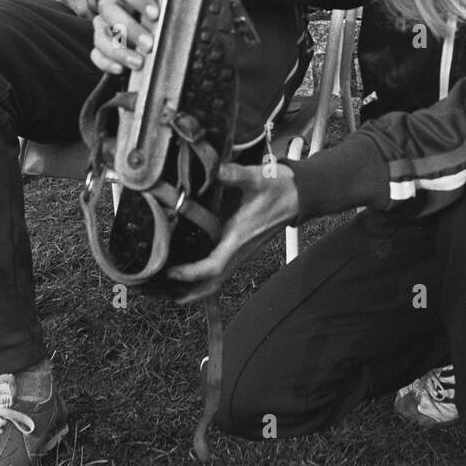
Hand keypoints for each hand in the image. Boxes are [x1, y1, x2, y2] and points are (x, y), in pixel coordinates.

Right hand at [91, 0, 159, 74]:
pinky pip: (97, 55)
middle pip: (110, 12)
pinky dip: (106, 63)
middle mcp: (110, 7)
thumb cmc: (159, 9)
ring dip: (119, 51)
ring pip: (101, 37)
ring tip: (139, 62)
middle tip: (150, 44)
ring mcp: (103, 27)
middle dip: (130, 29)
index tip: (156, 14)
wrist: (153, 27)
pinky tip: (121, 69)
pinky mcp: (101, 47)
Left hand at [167, 161, 298, 301]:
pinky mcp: (244, 248)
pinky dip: (206, 276)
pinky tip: (193, 270)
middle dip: (191, 293)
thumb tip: (214, 169)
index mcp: (239, 237)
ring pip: (218, 279)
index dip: (191, 273)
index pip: (213, 266)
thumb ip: (235, 174)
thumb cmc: (279, 187)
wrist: (300, 194)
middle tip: (166, 295)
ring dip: (197, 287)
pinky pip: (223, 269)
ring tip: (173, 289)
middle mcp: (240, 250)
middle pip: (213, 283)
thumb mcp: (257, 178)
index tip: (171, 272)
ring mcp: (243, 251)